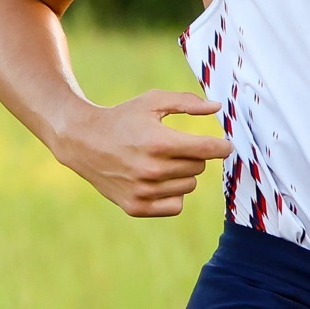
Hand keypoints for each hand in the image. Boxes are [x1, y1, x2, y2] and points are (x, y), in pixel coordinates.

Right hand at [53, 89, 232, 217]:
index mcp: (159, 142)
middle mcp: (152, 170)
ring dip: (181, 174)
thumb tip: (217, 108)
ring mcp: (143, 191)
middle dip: (192, 156)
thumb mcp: (152, 101)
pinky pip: (175, 205)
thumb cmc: (123, 118)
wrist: (83, 142)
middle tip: (172, 147)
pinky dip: (172, 194)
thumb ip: (187, 102)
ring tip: (159, 162)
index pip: (207, 150)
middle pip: (199, 167)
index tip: (226, 146)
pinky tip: (157, 181)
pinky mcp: (136, 207)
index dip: (222, 147)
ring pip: (189, 186)